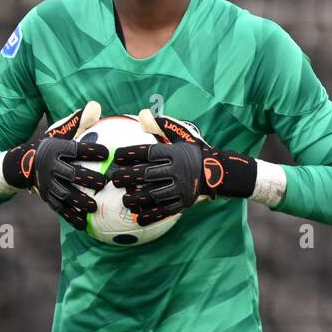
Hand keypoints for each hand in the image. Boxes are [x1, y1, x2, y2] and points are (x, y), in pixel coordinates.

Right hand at [1, 102, 108, 230]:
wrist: (26, 164)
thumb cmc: (54, 146)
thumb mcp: (62, 132)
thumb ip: (80, 122)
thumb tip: (96, 105)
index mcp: (57, 149)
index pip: (75, 148)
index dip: (89, 150)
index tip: (106, 152)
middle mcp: (50, 166)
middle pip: (69, 173)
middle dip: (85, 178)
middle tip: (102, 182)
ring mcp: (48, 184)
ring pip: (63, 193)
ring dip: (78, 201)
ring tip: (93, 207)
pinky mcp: (47, 198)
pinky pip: (59, 209)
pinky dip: (70, 217)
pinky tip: (84, 224)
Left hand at [107, 111, 257, 223]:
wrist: (217, 172)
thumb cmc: (192, 152)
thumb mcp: (179, 136)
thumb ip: (160, 127)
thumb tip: (142, 114)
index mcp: (174, 153)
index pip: (149, 152)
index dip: (131, 153)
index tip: (116, 155)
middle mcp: (177, 170)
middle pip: (148, 174)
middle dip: (129, 176)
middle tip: (114, 179)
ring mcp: (181, 188)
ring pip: (155, 194)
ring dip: (137, 198)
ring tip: (124, 200)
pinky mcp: (184, 203)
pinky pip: (165, 210)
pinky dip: (151, 215)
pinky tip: (138, 217)